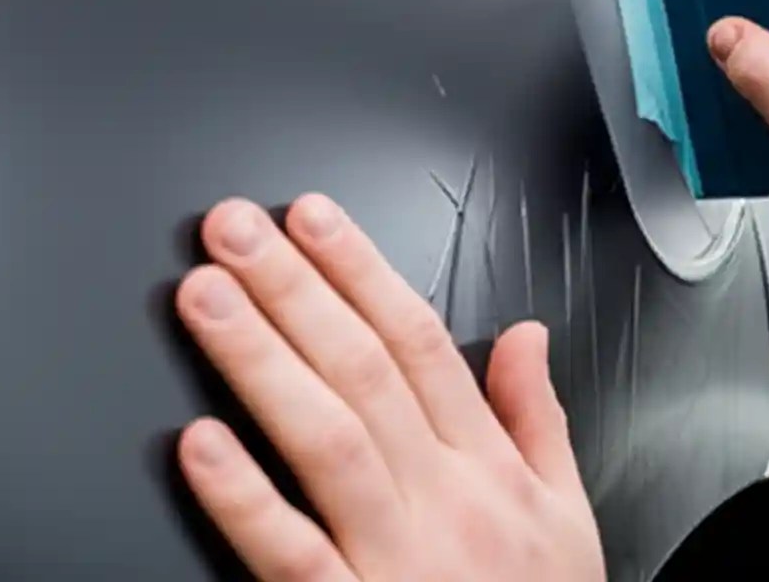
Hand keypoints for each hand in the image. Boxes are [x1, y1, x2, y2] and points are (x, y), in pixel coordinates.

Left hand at [173, 195, 604, 580]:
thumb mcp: (567, 513)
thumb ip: (538, 418)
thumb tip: (526, 335)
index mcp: (486, 467)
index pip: (418, 343)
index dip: (360, 271)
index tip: (312, 219)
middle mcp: (441, 498)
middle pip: (362, 371)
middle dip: (296, 289)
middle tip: (236, 230)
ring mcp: (395, 556)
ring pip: (325, 438)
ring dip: (263, 360)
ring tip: (207, 296)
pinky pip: (292, 553)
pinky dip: (245, 498)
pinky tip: (200, 445)